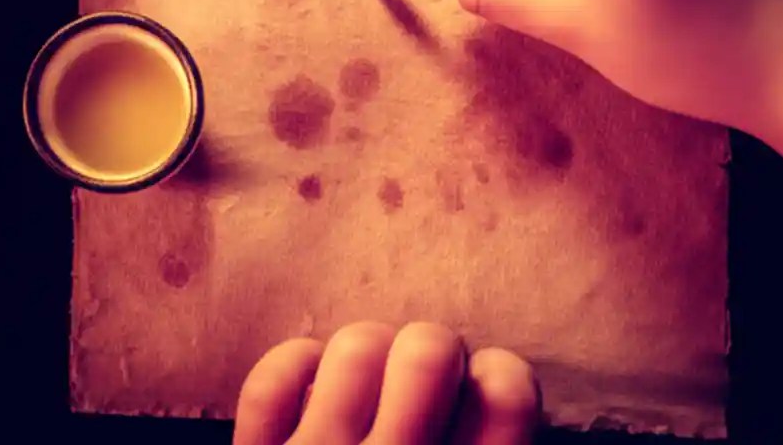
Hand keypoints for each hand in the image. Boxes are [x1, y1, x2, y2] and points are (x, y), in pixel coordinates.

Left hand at [233, 322, 538, 444]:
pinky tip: (316, 387)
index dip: (503, 376)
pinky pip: (272, 380)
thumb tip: (503, 376)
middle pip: (429, 349)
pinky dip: (295, 368)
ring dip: (368, 354)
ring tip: (370, 385)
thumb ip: (493, 440)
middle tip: (423, 383)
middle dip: (432, 351)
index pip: (510, 392)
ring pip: (355, 348)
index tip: (486, 389)